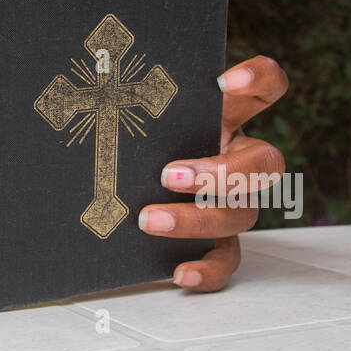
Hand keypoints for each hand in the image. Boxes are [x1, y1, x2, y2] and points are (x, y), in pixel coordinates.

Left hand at [138, 56, 288, 291]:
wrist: (124, 169)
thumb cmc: (137, 132)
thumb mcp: (141, 108)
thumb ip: (133, 97)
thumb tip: (84, 78)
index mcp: (226, 114)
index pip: (266, 87)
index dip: (260, 79)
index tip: (224, 82)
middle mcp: (238, 155)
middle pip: (264, 164)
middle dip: (220, 172)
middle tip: (168, 175)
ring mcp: (233, 199)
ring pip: (242, 213)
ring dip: (197, 219)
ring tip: (147, 220)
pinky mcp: (220, 239)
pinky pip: (228, 259)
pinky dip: (208, 269)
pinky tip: (178, 273)